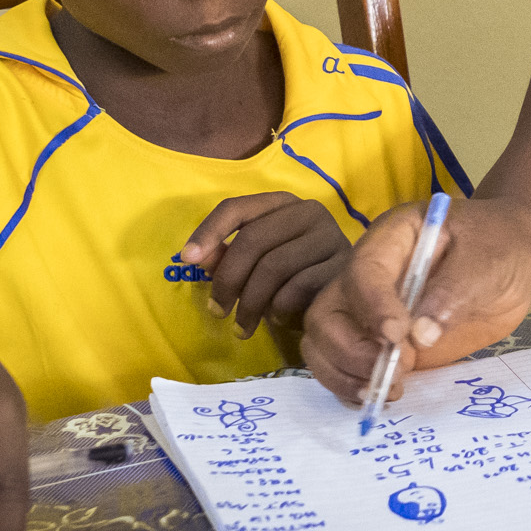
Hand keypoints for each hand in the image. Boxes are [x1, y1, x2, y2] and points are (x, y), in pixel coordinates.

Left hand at [181, 193, 352, 338]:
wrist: (343, 297)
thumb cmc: (292, 277)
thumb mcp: (256, 264)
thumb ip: (228, 256)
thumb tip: (199, 257)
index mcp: (282, 204)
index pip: (236, 208)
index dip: (208, 232)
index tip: (187, 260)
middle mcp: (308, 211)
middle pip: (253, 239)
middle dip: (227, 280)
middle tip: (216, 311)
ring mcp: (329, 236)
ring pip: (273, 266)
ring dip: (250, 303)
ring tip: (242, 327)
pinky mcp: (343, 266)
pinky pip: (297, 288)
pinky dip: (278, 308)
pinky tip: (276, 319)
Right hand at [301, 197, 530, 400]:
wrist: (514, 261)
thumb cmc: (501, 247)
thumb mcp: (489, 259)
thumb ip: (455, 291)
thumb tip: (419, 337)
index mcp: (392, 239)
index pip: (363, 272)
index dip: (372, 307)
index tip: (398, 337)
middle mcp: (368, 275)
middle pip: (327, 313)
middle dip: (351, 350)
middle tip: (399, 370)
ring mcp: (368, 312)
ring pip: (324, 344)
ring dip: (345, 375)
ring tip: (388, 390)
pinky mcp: (378, 343)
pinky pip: (344, 367)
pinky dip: (352, 387)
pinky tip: (380, 397)